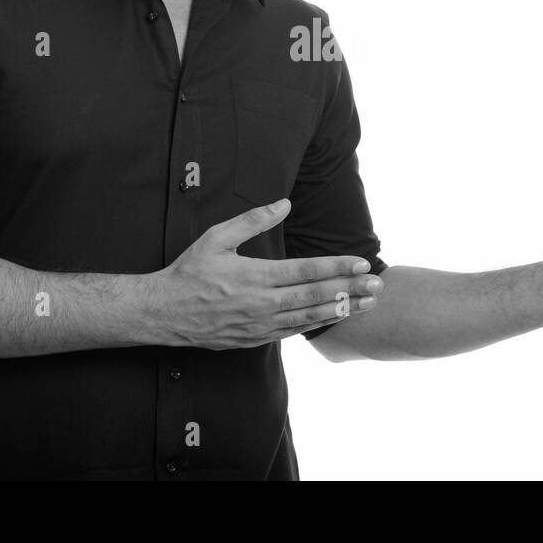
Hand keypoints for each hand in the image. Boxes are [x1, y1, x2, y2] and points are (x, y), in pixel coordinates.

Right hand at [149, 198, 383, 348]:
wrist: (164, 313)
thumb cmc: (189, 272)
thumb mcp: (216, 237)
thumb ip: (252, 220)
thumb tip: (284, 203)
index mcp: (254, 276)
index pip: (305, 271)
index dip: (336, 267)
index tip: (361, 263)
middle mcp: (261, 304)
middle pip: (315, 298)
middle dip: (349, 290)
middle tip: (378, 285)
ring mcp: (259, 325)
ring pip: (308, 319)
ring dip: (340, 311)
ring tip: (367, 304)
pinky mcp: (254, 339)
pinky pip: (292, 332)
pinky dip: (317, 325)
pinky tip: (334, 318)